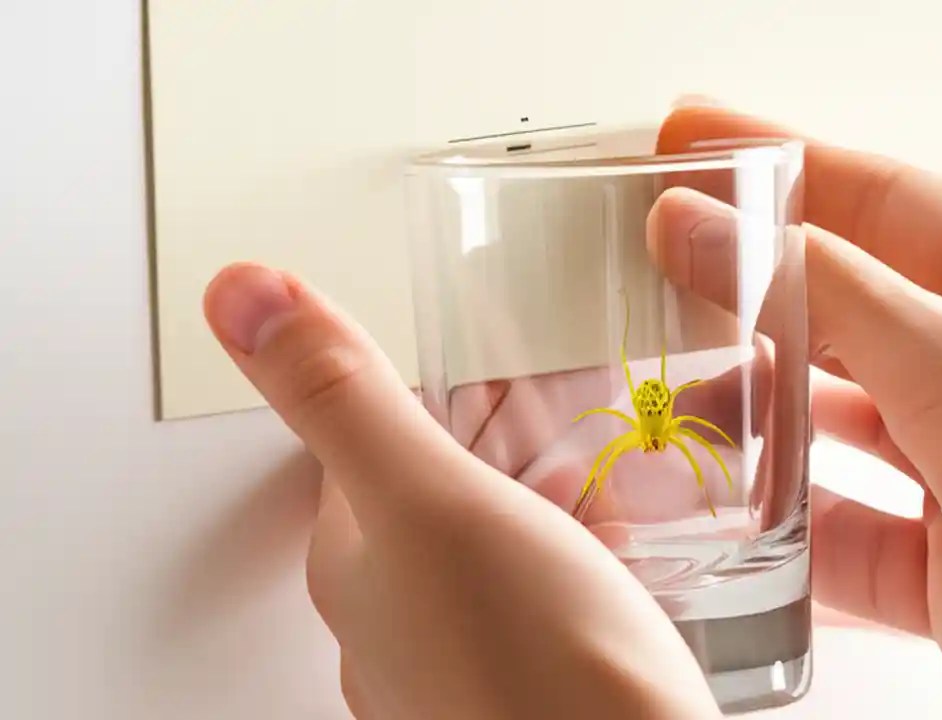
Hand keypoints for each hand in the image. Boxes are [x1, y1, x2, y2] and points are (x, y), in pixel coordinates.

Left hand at [202, 265, 722, 718]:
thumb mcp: (433, 501)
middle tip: (544, 391)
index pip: (359, 451)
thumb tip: (240, 296)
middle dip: (483, 439)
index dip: (411, 392)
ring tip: (592, 455)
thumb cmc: (535, 663)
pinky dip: (575, 553)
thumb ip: (344, 398)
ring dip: (533, 495)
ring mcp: (470, 662)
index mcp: (360, 571)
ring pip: (489, 551)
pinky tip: (617, 547)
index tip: (460, 350)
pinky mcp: (540, 683)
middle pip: (428, 500)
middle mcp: (400, 627)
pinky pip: (545, 599)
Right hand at [652, 106, 941, 718]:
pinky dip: (787, 523)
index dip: (783, 164)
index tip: (691, 142)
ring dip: (763, 412)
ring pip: (839, 417)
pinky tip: (733, 512)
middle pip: (854, 305)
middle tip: (658, 266)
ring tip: (680, 395)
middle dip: (757, 291)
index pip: (887, 197)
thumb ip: (817, 290)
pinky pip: (842, 526)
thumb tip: (698, 224)